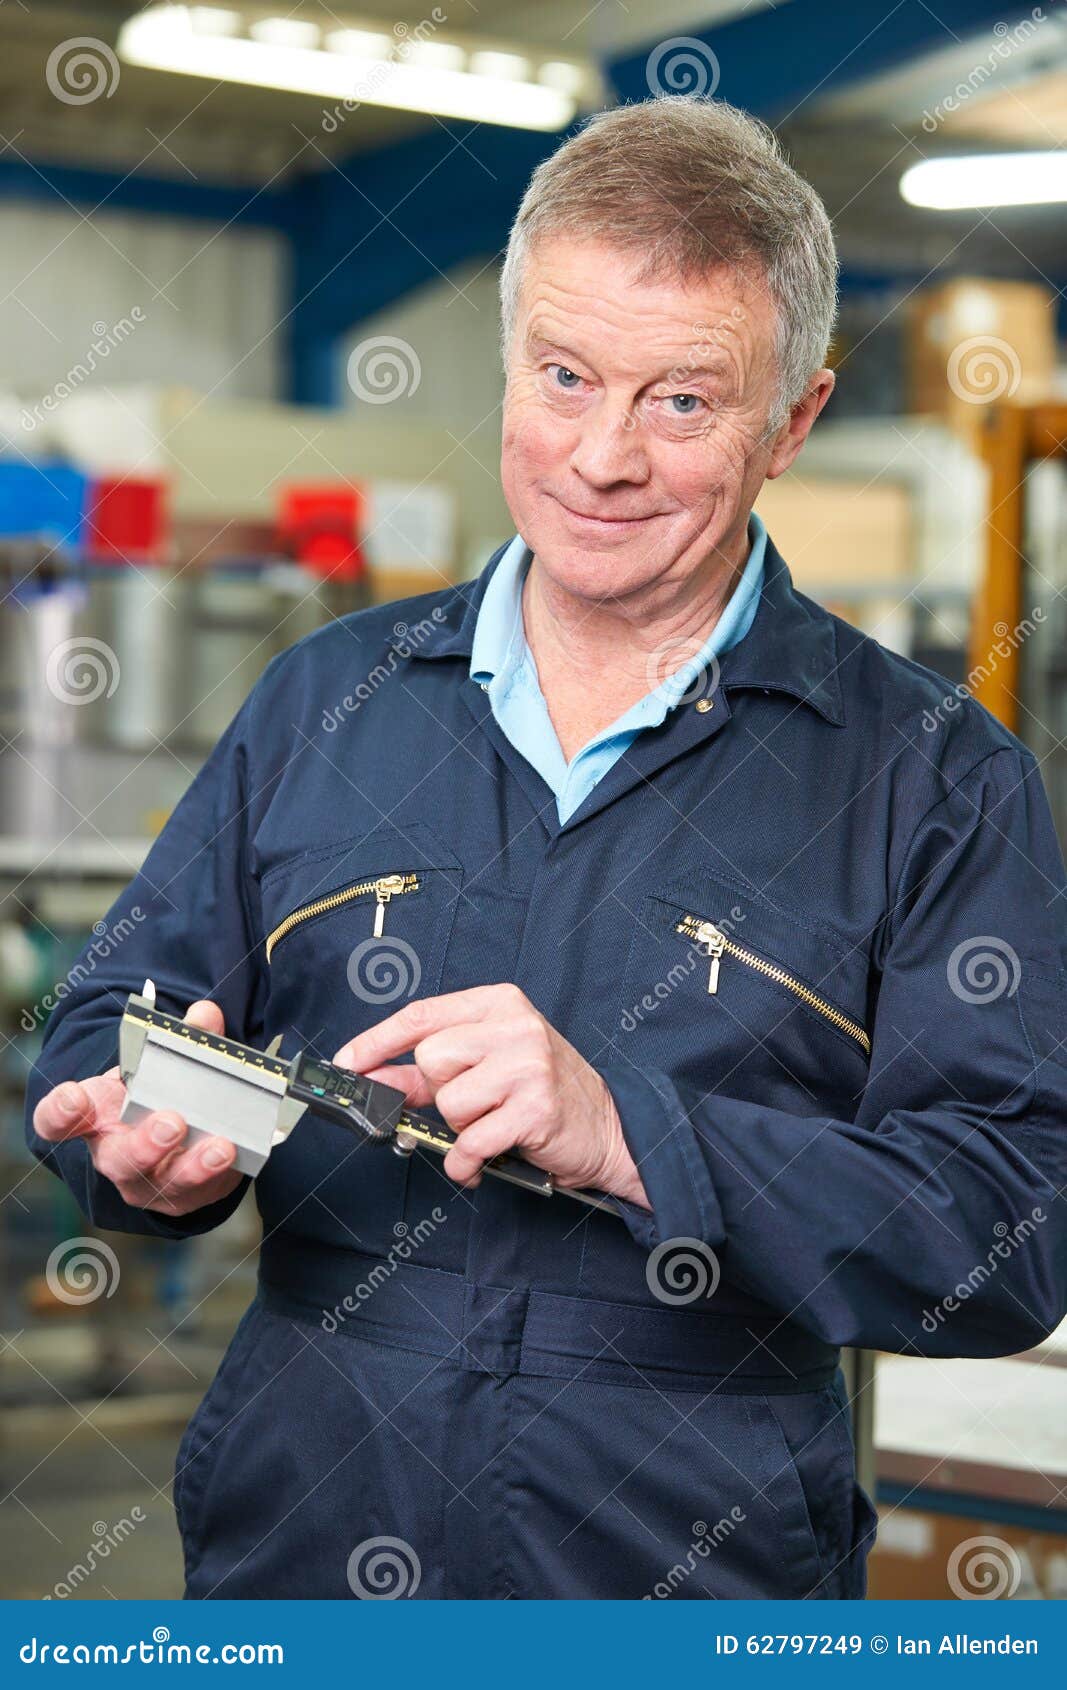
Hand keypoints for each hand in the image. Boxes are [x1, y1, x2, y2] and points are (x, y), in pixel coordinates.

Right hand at [32, 1000, 242, 1217]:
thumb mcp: (158, 1062)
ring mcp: (149, 1183)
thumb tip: (206, 1016)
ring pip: (165, 1185)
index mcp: (94, 1117)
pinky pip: (202, 1191)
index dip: (61, 1112)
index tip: (75, 1098)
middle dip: (146, 1145)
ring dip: (194, 1167)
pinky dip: (221, 1174)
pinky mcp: (185, 1198)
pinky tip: (239, 1155)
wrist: (175, 1140)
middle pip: (118, 1159)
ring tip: (220, 1147)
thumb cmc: (155, 1095)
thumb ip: (180, 1036)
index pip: (57, 1119)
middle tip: (172, 1122)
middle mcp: (115, 1155)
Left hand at [333, 984, 648, 1204]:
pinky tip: (483, 1160)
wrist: (611, 1129)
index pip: (423, 1015)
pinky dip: (467, 1162)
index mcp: (500, 1004)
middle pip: (431, 1058)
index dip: (378, 1040)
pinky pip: (470, 1141)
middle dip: (440, 1092)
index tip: (348, 1060)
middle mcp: (515, 1026)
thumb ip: (432, 1070)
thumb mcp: (491, 1066)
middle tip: (475, 1104)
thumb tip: (376, 1075)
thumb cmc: (545, 1094)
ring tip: (493, 1124)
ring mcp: (528, 1064)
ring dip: (461, 1127)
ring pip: (449, 1101)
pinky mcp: (535, 1107)